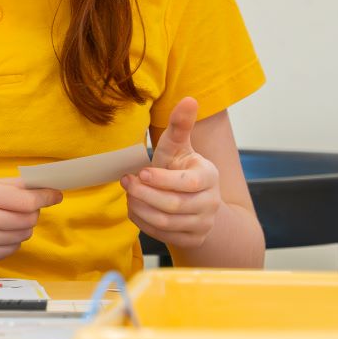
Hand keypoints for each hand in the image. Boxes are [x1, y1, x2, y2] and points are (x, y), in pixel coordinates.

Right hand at [0, 178, 63, 266]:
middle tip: (25, 207)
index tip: (55, 194)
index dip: (45, 197)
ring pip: (23, 236)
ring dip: (23, 227)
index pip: (26, 201)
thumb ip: (13, 185)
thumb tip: (46, 186)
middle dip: (32, 212)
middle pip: (28, 220)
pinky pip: (12, 249)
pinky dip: (12, 240)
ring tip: (7, 220)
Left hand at [123, 97, 222, 249]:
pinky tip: (135, 208)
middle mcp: (210, 202)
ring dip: (140, 208)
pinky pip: (161, 235)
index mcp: (209, 176)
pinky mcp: (193, 239)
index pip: (188, 183)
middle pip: (173, 205)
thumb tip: (189, 98)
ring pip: (164, 222)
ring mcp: (203, 223)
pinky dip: (142, 222)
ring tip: (129, 194)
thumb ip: (181, 125)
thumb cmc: (180, 167)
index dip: (163, 180)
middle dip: (144, 194)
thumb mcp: (178, 147)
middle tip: (127, 182)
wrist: (195, 201)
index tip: (142, 172)